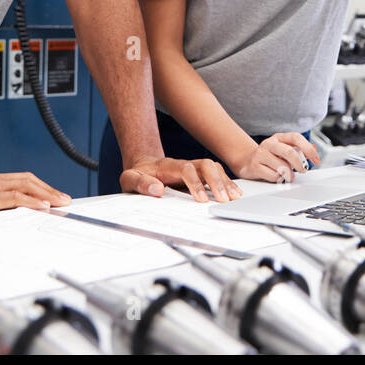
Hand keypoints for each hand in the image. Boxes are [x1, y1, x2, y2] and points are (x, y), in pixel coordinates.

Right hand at [0, 170, 71, 217]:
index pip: (17, 180)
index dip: (36, 186)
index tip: (49, 194)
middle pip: (26, 180)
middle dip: (47, 189)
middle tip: (63, 198)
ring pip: (23, 187)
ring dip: (45, 195)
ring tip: (59, 203)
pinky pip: (11, 199)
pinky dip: (29, 201)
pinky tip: (41, 206)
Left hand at [120, 157, 241, 203]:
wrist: (143, 167)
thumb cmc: (138, 175)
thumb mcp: (130, 179)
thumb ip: (140, 183)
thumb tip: (157, 190)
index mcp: (168, 166)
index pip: (186, 169)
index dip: (195, 183)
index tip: (201, 200)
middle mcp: (184, 164)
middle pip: (205, 165)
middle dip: (216, 181)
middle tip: (223, 199)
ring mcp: (194, 168)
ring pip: (214, 168)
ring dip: (225, 182)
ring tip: (233, 198)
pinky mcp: (199, 175)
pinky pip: (217, 175)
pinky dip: (227, 183)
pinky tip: (234, 193)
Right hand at [232, 132, 320, 183]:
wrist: (246, 160)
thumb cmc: (269, 156)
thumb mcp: (284, 150)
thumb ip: (299, 149)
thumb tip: (314, 149)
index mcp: (279, 138)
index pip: (296, 138)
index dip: (308, 148)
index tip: (316, 159)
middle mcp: (269, 143)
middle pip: (289, 152)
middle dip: (299, 164)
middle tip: (303, 170)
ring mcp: (261, 154)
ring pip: (282, 166)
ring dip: (289, 174)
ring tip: (288, 176)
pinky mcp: (255, 166)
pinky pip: (273, 175)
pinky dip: (279, 179)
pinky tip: (277, 177)